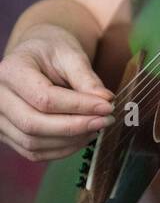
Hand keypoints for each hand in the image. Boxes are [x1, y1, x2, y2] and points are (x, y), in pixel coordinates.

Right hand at [0, 25, 114, 161]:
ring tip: (97, 127)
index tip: (107, 106)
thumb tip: (105, 102)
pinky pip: (33, 152)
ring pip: (33, 143)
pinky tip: (83, 137)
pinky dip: (61, 150)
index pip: (44, 98)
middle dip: (75, 127)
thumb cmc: (52, 50)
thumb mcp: (70, 54)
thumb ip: (86, 78)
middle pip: (34, 124)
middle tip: (105, 121)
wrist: (35, 55)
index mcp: (11, 71)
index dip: (78, 106)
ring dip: (70, 141)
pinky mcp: (7, 134)